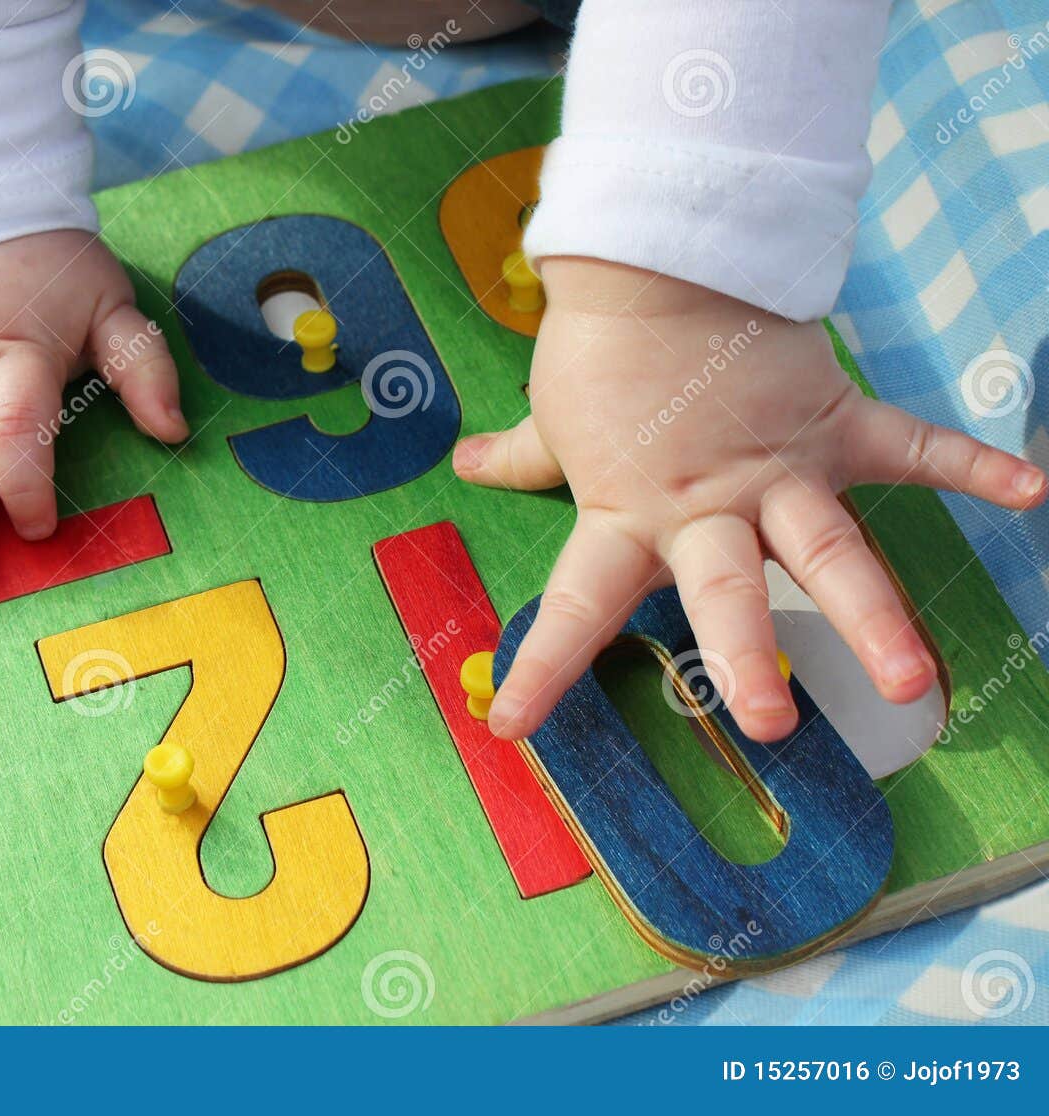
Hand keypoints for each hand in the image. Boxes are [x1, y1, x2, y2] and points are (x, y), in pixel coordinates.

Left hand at [454, 258, 1045, 742]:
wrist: (657, 257)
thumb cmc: (600, 346)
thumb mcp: (553, 415)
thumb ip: (520, 455)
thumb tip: (465, 462)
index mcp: (626, 513)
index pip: (577, 604)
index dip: (542, 668)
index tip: (509, 728)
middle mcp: (705, 506)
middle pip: (725, 590)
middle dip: (747, 657)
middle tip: (766, 726)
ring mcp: (776, 468)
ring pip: (825, 547)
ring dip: (868, 612)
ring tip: (909, 679)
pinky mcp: (831, 422)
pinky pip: (911, 446)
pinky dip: (970, 463)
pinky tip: (1029, 493)